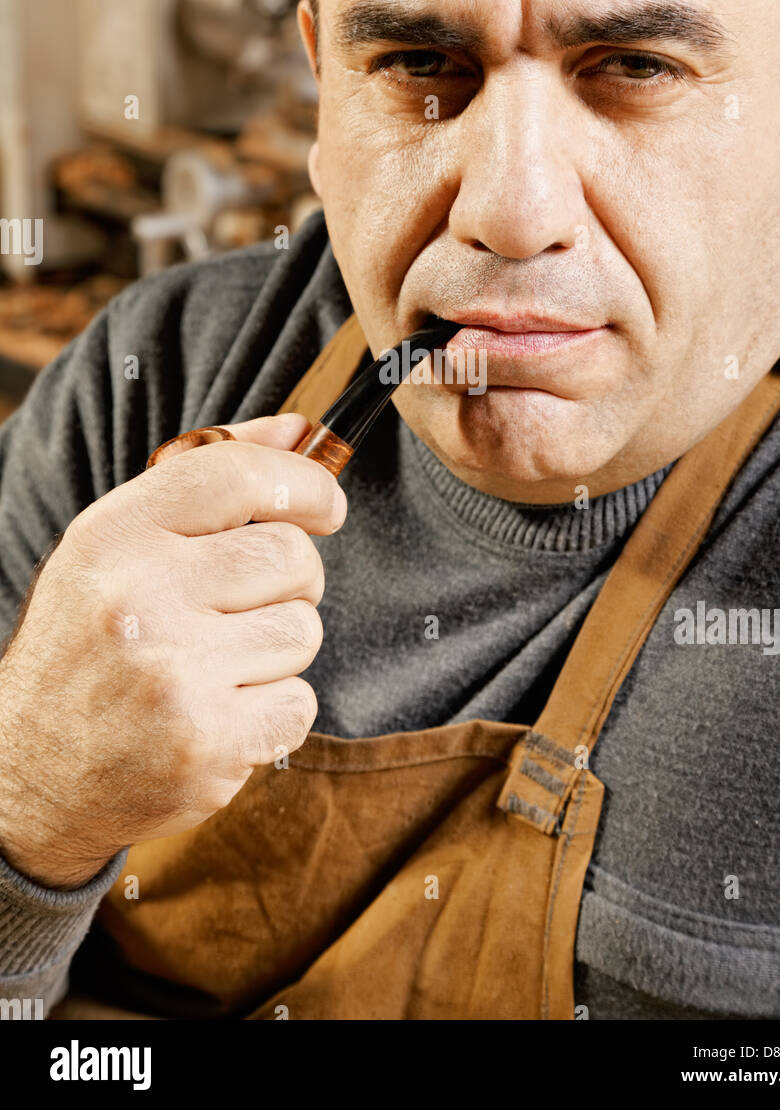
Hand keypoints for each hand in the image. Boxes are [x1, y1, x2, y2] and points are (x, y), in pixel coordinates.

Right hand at [0, 414, 344, 887]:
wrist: (27, 773)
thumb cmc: (88, 644)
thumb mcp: (120, 546)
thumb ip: (212, 478)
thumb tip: (303, 432)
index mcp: (114, 536)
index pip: (238, 474)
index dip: (304, 481)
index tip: (324, 504)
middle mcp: (140, 599)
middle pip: (293, 556)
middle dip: (289, 581)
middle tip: (242, 608)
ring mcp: (175, 676)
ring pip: (304, 630)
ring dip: (278, 650)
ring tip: (217, 665)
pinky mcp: (208, 744)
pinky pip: (301, 703)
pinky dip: (275, 712)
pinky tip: (220, 713)